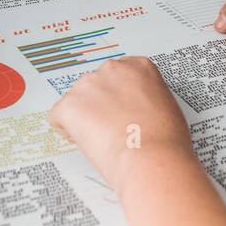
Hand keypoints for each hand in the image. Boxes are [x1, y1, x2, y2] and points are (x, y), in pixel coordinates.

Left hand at [48, 57, 193, 195]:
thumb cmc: (165, 139)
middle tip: (110, 128)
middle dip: (98, 106)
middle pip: (95, 86)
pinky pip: (58, 117)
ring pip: (76, 101)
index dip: (116, 97)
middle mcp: (112, 69)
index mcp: (138, 67)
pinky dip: (67, 131)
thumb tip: (139, 109)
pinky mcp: (70, 105)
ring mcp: (88, 85)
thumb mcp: (167, 106)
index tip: (119, 110)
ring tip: (101, 139)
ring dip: (84, 118)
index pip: (118, 75)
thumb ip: (147, 98)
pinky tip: (84, 142)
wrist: (152, 158)